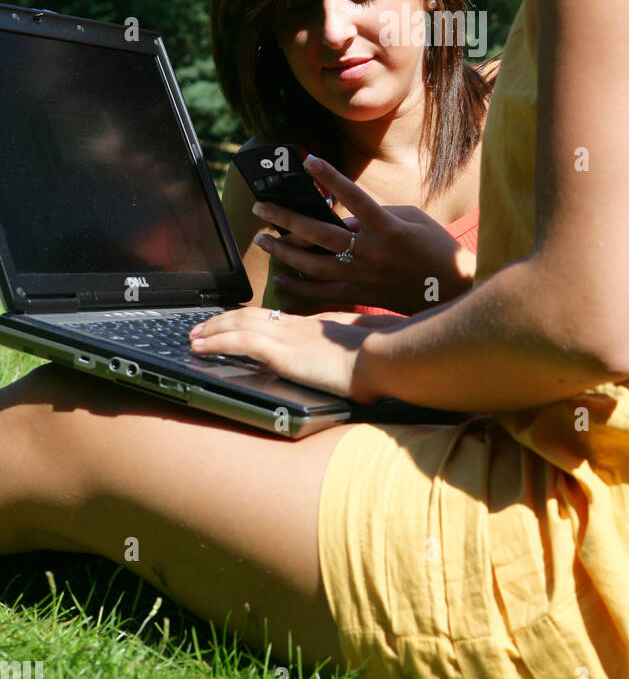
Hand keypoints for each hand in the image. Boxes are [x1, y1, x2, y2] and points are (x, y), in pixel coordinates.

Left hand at [188, 305, 396, 403]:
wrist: (385, 357)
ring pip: (240, 324)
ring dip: (212, 329)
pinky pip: (241, 341)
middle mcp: (297, 326)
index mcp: (314, 326)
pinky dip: (217, 341)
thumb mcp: (360, 350)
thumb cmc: (381, 357)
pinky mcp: (283, 352)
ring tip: (193, 336)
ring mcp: (289, 337)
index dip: (248, 318)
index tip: (233, 322)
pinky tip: (201, 347)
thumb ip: (347, 351)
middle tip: (202, 327)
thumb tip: (350, 362)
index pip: (273, 317)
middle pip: (251, 315)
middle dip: (223, 320)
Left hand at [250, 154, 474, 313]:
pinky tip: (281, 276)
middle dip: (287, 219)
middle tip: (262, 208)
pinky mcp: (362, 296)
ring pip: (314, 265)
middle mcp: (372, 252)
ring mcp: (364, 277)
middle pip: (321, 234)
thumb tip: (347, 217)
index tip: (308, 161)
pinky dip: (300, 285)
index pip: (354, 197)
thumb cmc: (437, 249)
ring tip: (261, 240)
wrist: (452, 292)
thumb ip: (379, 214)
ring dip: (284, 251)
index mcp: (388, 228)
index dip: (330, 178)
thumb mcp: (414, 219)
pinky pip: (324, 292)